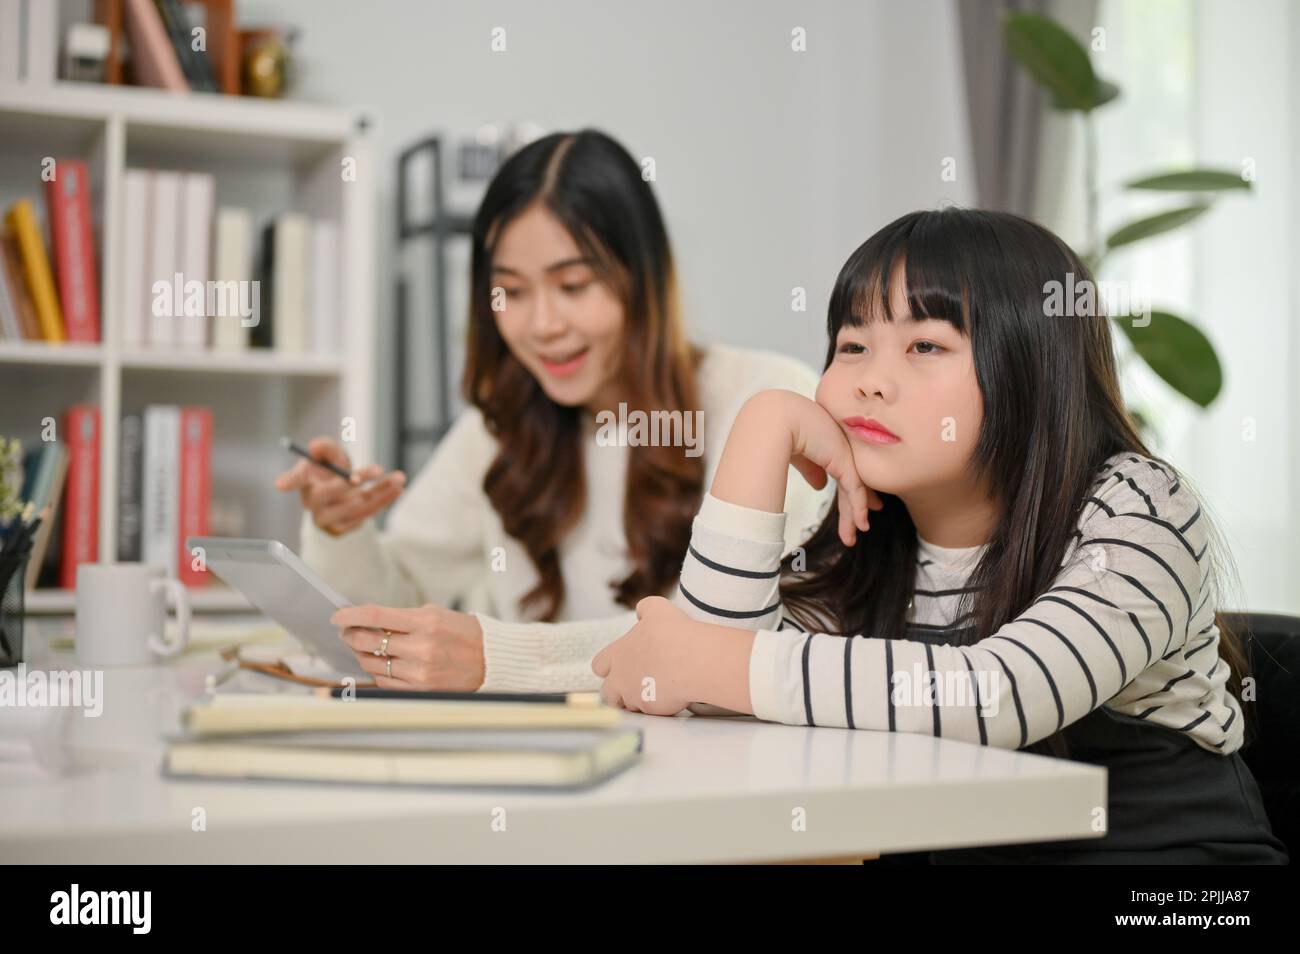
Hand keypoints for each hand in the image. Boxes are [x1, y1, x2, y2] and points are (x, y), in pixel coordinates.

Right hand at [274, 436, 405, 534]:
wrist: (341, 494)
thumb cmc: (331, 469)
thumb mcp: (329, 454)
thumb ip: (325, 447)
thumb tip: (316, 446)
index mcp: (305, 481)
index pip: (295, 480)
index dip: (289, 481)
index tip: (280, 484)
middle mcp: (312, 502)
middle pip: (327, 495)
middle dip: (351, 481)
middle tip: (376, 468)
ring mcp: (327, 518)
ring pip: (354, 505)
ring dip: (380, 491)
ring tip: (399, 477)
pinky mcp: (343, 528)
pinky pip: (367, 514)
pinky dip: (384, 500)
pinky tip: (398, 488)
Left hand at [331, 603, 485, 690]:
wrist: (491, 661)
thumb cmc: (464, 633)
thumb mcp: (436, 614)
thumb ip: (404, 617)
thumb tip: (369, 620)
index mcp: (426, 622)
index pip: (375, 616)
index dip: (350, 615)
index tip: (337, 616)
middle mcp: (421, 647)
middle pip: (367, 641)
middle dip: (351, 635)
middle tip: (347, 631)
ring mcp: (419, 671)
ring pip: (372, 664)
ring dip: (362, 654)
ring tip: (363, 648)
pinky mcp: (419, 690)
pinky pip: (385, 681)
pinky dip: (377, 671)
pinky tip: (380, 663)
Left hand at [591, 597, 697, 715]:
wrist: (694, 661)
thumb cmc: (675, 633)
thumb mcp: (658, 609)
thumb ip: (644, 609)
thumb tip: (641, 613)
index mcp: (618, 654)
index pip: (600, 665)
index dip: (609, 667)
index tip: (622, 666)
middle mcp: (620, 678)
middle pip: (608, 693)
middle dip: (617, 692)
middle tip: (636, 685)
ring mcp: (633, 696)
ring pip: (629, 704)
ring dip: (639, 700)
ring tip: (659, 690)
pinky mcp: (650, 710)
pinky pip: (649, 713)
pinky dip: (657, 707)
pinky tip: (671, 697)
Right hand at [785, 392, 884, 546]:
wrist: (777, 420)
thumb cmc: (781, 429)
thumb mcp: (799, 452)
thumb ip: (811, 468)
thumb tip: (820, 486)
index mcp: (829, 441)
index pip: (844, 468)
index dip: (849, 489)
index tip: (857, 506)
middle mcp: (841, 447)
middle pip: (852, 481)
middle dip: (857, 504)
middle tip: (861, 523)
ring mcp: (844, 455)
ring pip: (854, 491)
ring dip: (854, 516)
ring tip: (852, 537)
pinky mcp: (844, 463)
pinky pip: (855, 492)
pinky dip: (858, 510)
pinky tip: (860, 525)